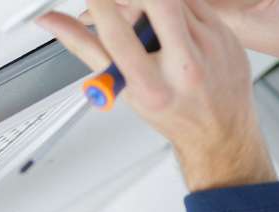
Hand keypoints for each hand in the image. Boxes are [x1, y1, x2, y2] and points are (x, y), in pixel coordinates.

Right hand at [36, 0, 274, 187]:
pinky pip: (195, 2)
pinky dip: (177, 5)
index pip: (117, 34)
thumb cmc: (171, 113)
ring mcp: (212, 48)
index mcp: (153, 87)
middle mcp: (185, 68)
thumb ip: (87, 48)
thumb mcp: (125, 88)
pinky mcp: (227, 34)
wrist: (221, 131)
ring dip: (154, 2)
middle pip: (159, 3)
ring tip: (147, 19)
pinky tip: (172, 23)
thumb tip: (51, 22)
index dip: (99, 6)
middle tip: (124, 3)